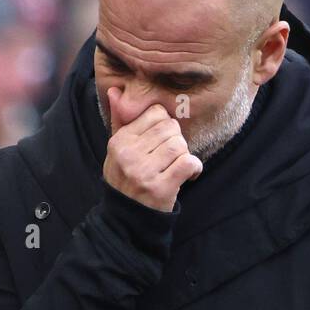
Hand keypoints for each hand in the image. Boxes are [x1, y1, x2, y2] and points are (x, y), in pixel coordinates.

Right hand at [102, 88, 202, 211]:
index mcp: (120, 141)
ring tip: (177, 166)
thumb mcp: (116, 151)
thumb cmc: (125, 179)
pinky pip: (188, 163)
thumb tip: (115, 90)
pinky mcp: (161, 187)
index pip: (155, 114)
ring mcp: (144, 172)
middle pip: (170, 128)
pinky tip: (188, 175)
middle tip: (172, 156)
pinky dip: (194, 168)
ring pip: (179, 145)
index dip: (165, 125)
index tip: (163, 140)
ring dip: (184, 155)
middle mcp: (129, 155)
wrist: (127, 219)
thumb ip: (119, 120)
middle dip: (177, 140)